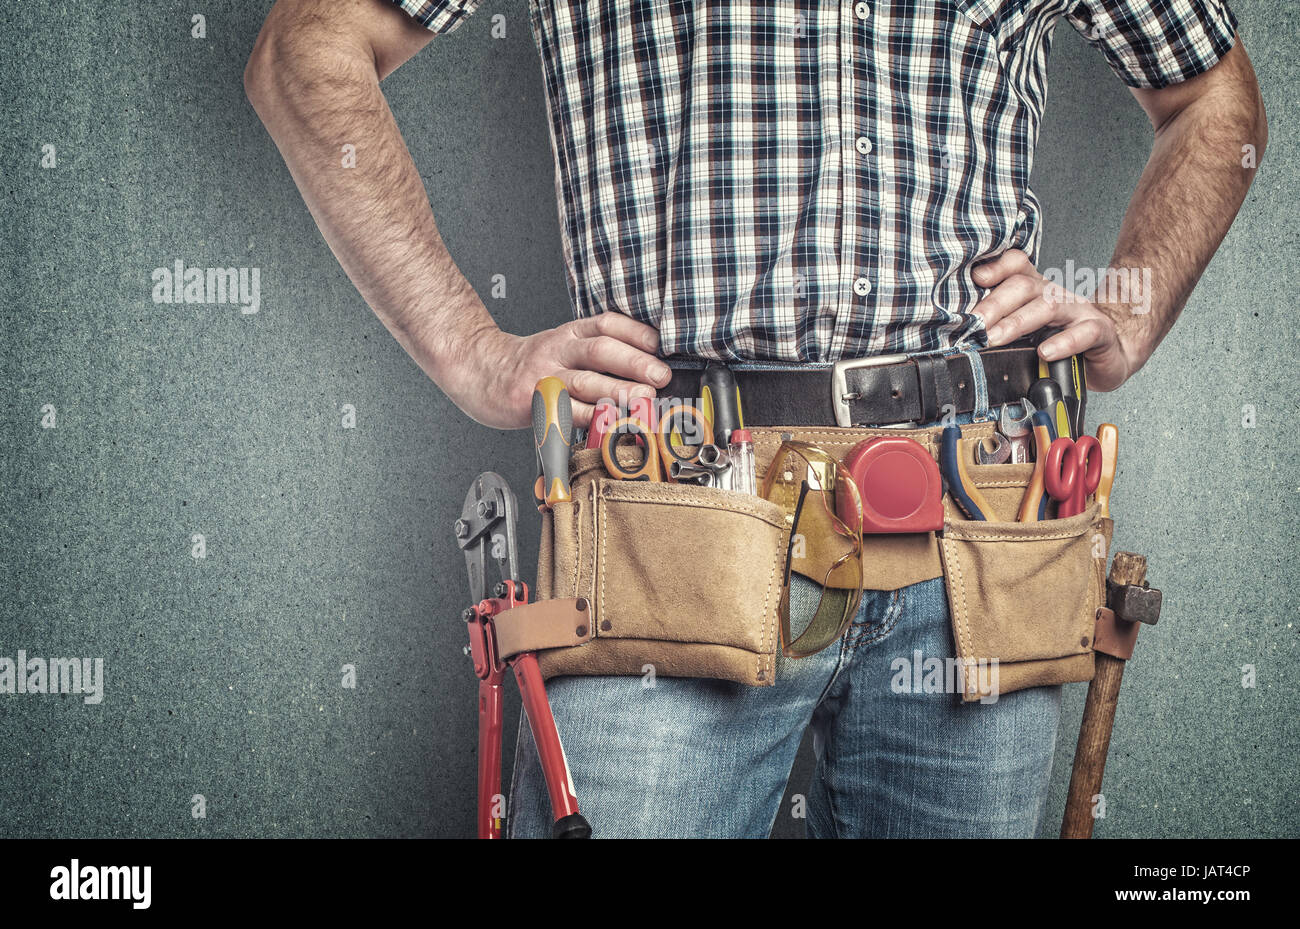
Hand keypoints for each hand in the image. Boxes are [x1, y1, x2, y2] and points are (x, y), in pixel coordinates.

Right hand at [445, 312, 670, 428]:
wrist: (478, 371)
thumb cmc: (528, 364)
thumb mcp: (561, 346)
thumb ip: (595, 352)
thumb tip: (644, 368)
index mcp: (569, 334)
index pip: (607, 324)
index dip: (636, 333)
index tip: (661, 345)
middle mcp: (558, 350)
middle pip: (601, 350)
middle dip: (635, 363)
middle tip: (661, 376)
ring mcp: (544, 376)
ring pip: (586, 380)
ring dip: (618, 390)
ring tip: (644, 399)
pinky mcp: (532, 402)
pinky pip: (565, 411)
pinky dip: (590, 417)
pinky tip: (610, 421)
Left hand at [971, 250, 1143, 391]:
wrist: (1112, 353)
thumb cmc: (1063, 341)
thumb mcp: (1027, 332)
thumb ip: (1001, 325)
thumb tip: (963, 334)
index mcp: (1036, 291)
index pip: (1017, 266)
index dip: (996, 267)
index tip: (975, 278)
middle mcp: (1055, 295)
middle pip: (1023, 287)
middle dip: (994, 305)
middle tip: (975, 326)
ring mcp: (1079, 311)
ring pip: (1048, 306)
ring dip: (1017, 322)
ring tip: (996, 339)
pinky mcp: (1100, 332)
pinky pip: (1083, 332)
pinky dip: (1063, 342)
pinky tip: (1046, 352)